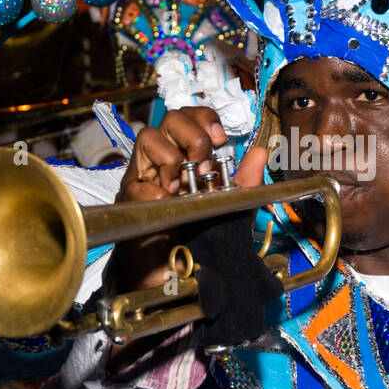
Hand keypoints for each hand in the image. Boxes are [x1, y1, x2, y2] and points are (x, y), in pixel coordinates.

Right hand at [113, 106, 267, 290]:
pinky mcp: (128, 197)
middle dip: (193, 137)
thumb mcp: (228, 205)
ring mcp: (142, 175)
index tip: (220, 138)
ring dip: (172, 159)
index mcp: (184, 154)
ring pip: (148, 137)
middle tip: (203, 167)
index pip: (190, 116)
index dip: (204, 118)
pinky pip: (138, 182)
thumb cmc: (195, 234)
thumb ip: (244, 182)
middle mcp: (161, 159)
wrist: (168, 272)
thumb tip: (259, 154)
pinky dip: (157, 193)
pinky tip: (169, 204)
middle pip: (171, 118)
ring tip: (182, 187)